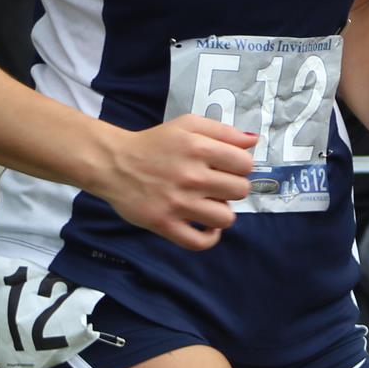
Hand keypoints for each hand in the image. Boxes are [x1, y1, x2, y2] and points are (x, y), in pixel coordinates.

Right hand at [94, 114, 256, 252]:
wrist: (114, 164)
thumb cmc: (155, 143)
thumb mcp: (187, 125)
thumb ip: (222, 130)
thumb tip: (253, 141)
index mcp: (198, 147)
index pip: (245, 164)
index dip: (240, 166)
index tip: (227, 167)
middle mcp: (191, 176)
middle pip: (240, 191)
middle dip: (232, 187)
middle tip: (215, 184)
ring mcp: (178, 203)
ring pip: (226, 218)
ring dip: (222, 212)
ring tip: (209, 203)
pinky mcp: (165, 225)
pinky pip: (200, 242)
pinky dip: (209, 238)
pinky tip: (206, 226)